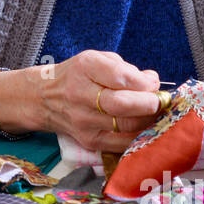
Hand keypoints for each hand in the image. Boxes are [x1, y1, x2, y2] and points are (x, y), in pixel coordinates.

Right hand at [40, 50, 162, 153]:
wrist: (43, 99)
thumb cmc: (77, 76)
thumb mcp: (97, 60)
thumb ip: (127, 69)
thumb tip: (153, 83)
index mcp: (85, 68)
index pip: (121, 76)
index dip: (145, 82)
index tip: (153, 82)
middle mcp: (80, 94)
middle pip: (123, 105)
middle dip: (150, 103)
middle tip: (160, 101)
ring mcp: (83, 121)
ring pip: (126, 126)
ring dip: (148, 120)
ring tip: (155, 113)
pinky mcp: (89, 140)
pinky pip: (122, 143)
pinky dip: (139, 136)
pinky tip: (144, 127)